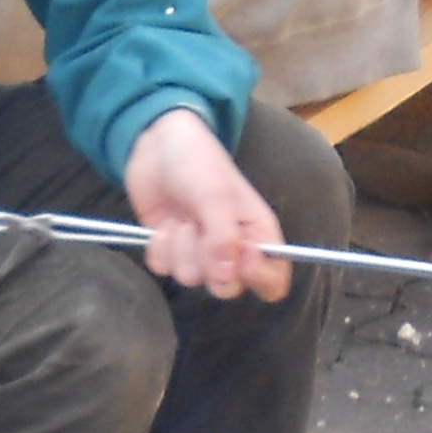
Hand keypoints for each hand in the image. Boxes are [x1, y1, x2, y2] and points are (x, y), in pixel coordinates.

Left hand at [122, 109, 289, 299]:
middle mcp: (232, 250)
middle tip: (200, 230)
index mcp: (258, 234)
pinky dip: (160, 246)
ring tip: (183, 217)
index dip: (260, 278)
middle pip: (227, 287)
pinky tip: (164, 223)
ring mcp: (199, 252)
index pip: (274, 280)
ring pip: (190, 278)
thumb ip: (223, 237)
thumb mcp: (216, 195)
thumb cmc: (199, 162)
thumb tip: (226, 278)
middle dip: (208, 263)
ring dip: (180, 247)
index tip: (241, 259)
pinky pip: (163, 269)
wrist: (157, 145)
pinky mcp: (171, 251)